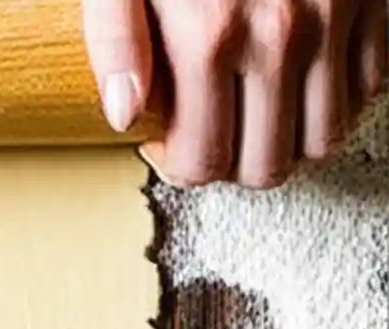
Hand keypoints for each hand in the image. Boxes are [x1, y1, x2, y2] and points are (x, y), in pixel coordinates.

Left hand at [84, 0, 386, 187]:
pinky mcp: (377, 2)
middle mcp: (281, 36)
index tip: (170, 140)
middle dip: (234, 161)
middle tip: (211, 130)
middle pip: (268, 164)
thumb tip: (123, 117)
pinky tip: (297, 76)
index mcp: (209, 35)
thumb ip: (114, 39)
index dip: (182, 163)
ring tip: (252, 110)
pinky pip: (370, 89)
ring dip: (288, 137)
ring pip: (325, 138)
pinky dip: (335, 97)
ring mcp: (338, 18)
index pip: (204, 159)